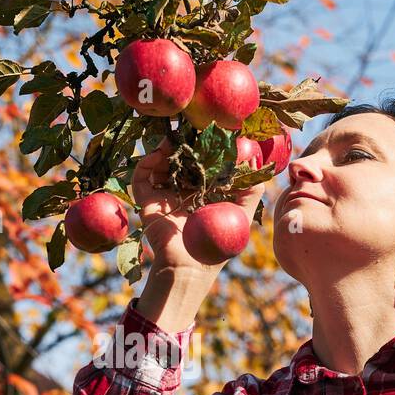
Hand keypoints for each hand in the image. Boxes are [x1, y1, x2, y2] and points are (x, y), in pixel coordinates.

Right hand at [130, 142, 265, 272]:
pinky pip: (141, 176)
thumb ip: (251, 189)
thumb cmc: (218, 244)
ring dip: (164, 148)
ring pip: (159, 162)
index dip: (203, 144)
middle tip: (188, 128)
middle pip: (179, 157)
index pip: (202, 160)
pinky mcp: (147, 201)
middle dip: (182, 142)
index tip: (209, 130)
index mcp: (203, 190)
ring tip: (173, 140)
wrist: (192, 266)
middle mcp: (182, 189)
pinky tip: (159, 154)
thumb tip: (253, 160)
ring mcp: (163, 194)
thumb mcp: (242, 213)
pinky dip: (147, 162)